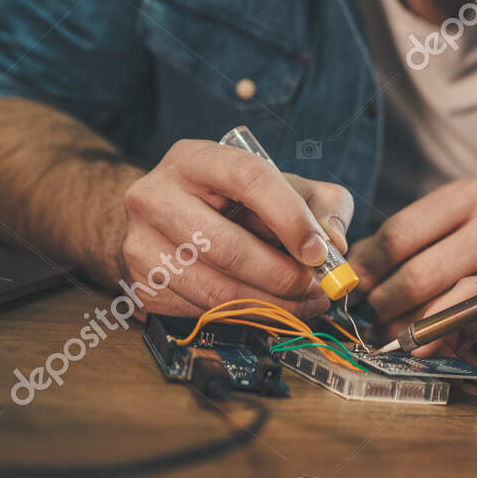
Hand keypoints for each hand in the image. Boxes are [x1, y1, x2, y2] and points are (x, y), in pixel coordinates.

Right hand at [118, 139, 352, 319]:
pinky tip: (268, 309)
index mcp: (193, 159)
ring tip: (303, 304)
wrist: (171, 222)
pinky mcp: (141, 286)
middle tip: (318, 288)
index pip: (247, 178)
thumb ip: (321, 204)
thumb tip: (335, 243)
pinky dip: (243, 319)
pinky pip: (201, 313)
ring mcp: (141, 244)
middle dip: (283, 276)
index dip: (289, 217)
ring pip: (215, 290)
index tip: (320, 252)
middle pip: (227, 246)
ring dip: (270, 306)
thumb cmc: (237, 202)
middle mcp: (155, 196)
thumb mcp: (284, 187)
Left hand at [346, 179, 476, 341]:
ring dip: (408, 324)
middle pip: (420, 271)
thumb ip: (401, 247)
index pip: (401, 233)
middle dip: (386, 302)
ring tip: (389, 332)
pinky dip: (436, 336)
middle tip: (369, 318)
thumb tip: (352, 274)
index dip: (368, 266)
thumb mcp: (445, 230)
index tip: (351, 286)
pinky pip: (470, 321)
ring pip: (445, 301)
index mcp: (467, 196)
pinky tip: (419, 344)